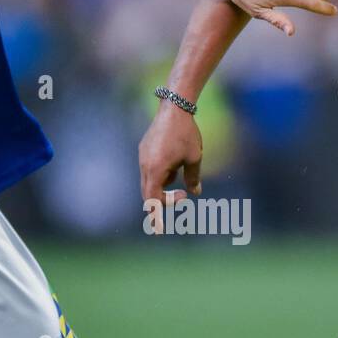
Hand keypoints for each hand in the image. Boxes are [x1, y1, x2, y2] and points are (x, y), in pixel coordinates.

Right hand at [139, 101, 202, 229]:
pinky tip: (175, 161)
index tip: (160, 230)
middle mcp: (145, 165)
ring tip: (181, 169)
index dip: (156, 217)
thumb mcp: (194, 158)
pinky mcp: (144, 150)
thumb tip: (195, 193)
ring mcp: (142, 157)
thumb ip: (193, 178)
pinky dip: (162, 174)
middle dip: (163, 200)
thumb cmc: (186, 133)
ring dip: (164, 185)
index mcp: (156, 170)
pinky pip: (150, 170)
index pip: (152, 201)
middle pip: (148, 194)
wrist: (174, 107)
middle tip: (183, 198)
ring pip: (149, 181)